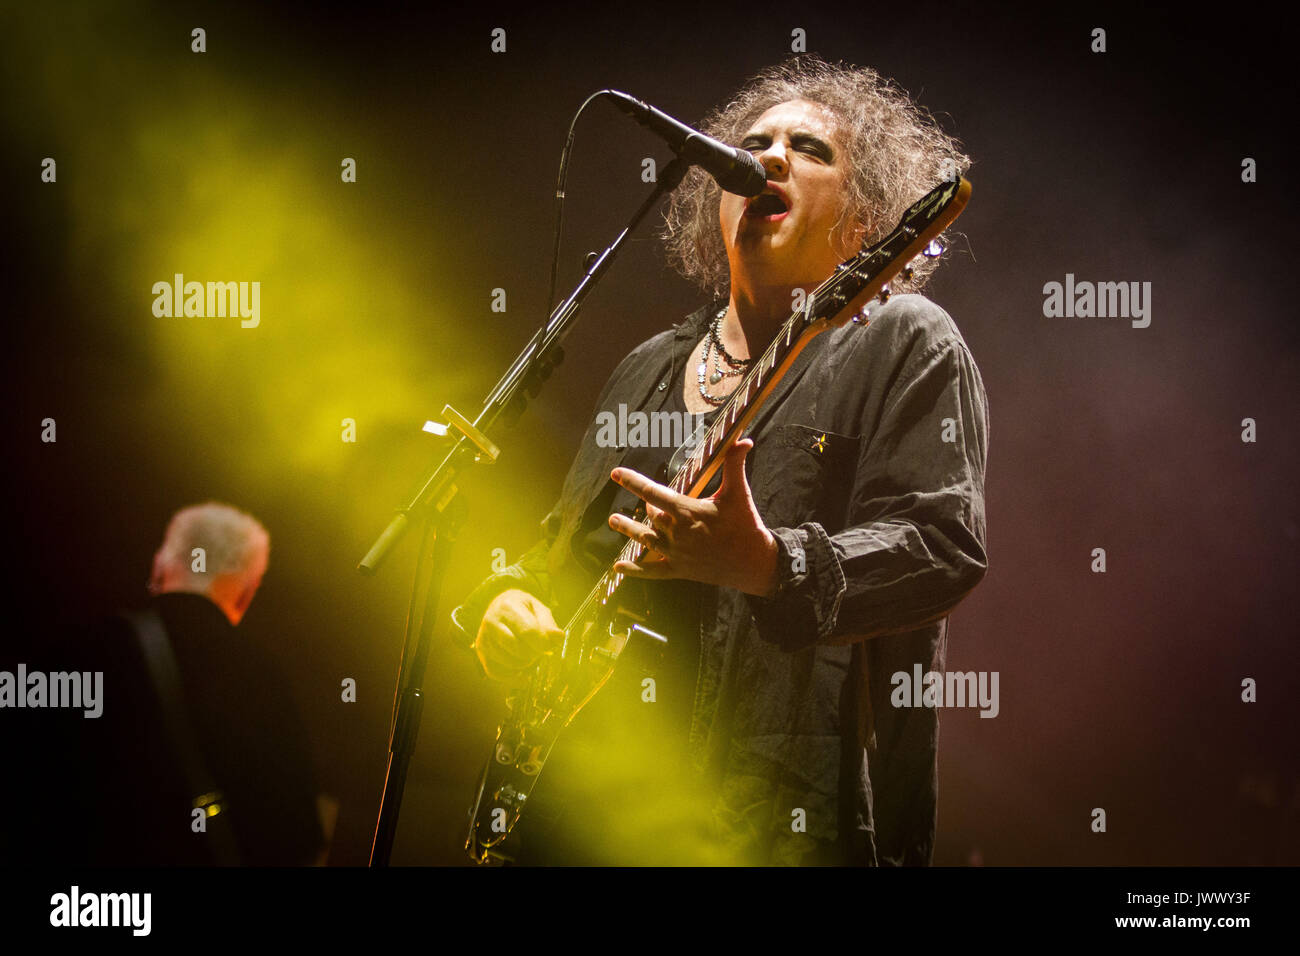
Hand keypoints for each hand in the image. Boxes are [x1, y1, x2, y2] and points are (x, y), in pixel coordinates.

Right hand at [475, 589, 564, 683]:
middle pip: (518, 650)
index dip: (543, 643)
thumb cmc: (524, 609)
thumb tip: (558, 637)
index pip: (528, 632)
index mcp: (508, 606)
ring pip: (509, 663)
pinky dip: (511, 677)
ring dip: (525, 664)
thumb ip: (548, 624)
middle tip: (538, 649)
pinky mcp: (481, 651)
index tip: (549, 646)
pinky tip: (521, 670)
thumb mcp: (539, 610)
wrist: (500, 606)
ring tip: (528, 654)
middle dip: (534, 654)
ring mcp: (484, 637)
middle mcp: (491, 621)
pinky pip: (496, 673)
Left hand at [608, 438, 778, 596]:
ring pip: (644, 540)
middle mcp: (677, 533)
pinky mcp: (679, 571)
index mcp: (687, 511)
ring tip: (613, 520)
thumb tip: (743, 440)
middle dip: (646, 506)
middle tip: (647, 500)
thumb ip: (734, 465)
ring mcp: (676, 554)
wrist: (755, 563)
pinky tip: (618, 567)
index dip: (632, 481)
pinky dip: (634, 570)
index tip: (616, 473)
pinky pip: (652, 572)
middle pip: (651, 516)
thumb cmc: (746, 525)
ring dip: (628, 529)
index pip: (652, 493)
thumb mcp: (738, 492)